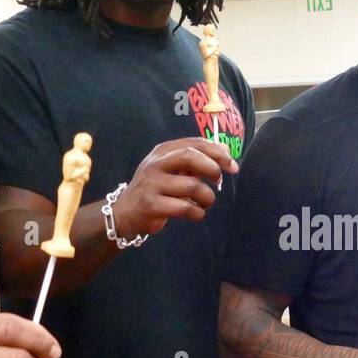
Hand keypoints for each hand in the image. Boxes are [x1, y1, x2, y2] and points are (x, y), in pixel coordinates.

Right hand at [112, 137, 237, 238]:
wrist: (125, 212)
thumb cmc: (156, 188)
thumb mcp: (173, 169)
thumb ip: (197, 158)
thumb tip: (225, 148)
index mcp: (163, 151)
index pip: (194, 143)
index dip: (217, 153)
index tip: (232, 166)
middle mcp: (156, 163)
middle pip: (190, 157)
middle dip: (212, 169)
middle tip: (218, 182)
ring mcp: (152, 184)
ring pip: (192, 186)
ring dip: (207, 197)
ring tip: (205, 203)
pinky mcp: (151, 205)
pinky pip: (185, 208)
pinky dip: (198, 213)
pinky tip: (196, 213)